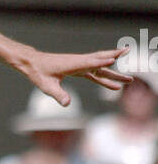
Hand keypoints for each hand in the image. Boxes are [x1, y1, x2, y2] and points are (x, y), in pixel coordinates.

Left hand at [17, 45, 132, 105]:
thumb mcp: (47, 86)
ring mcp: (80, 65)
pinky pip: (95, 73)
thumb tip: (67, 104)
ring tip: (129, 79)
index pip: (90, 63)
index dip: (101, 62)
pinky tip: (113, 85)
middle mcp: (79, 62)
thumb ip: (58, 94)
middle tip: (129, 59)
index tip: (114, 60)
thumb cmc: (38, 73)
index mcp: (72, 64)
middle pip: (100, 61)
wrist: (33, 63)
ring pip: (100, 67)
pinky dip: (105, 77)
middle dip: (115, 60)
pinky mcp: (78, 69)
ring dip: (114, 72)